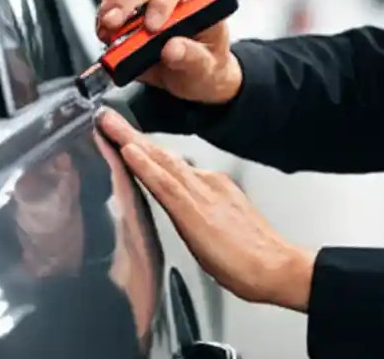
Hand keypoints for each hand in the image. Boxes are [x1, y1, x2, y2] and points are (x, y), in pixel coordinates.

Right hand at [95, 0, 241, 104]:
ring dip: (115, 8)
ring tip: (108, 28)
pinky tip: (103, 31)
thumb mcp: (205, 68)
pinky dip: (104, 16)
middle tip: (118, 24)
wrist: (190, 76)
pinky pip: (114, 2)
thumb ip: (192, 58)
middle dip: (132, 2)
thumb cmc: (205, 66)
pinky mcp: (132, 6)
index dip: (166, 2)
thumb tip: (173, 49)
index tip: (153, 26)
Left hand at [98, 109, 315, 311]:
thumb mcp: (224, 227)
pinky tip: (128, 151)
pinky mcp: (193, 211)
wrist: (275, 266)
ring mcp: (200, 194)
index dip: (148, 151)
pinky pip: (163, 184)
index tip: (128, 139)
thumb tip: (191, 213)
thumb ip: (206, 213)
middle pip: (163, 156)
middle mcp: (206, 183)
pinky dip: (144, 165)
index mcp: (213, 187)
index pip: (172, 165)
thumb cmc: (254, 255)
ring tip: (108, 123)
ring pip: (160, 162)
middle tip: (108, 117)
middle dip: (133, 135)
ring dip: (131, 140)